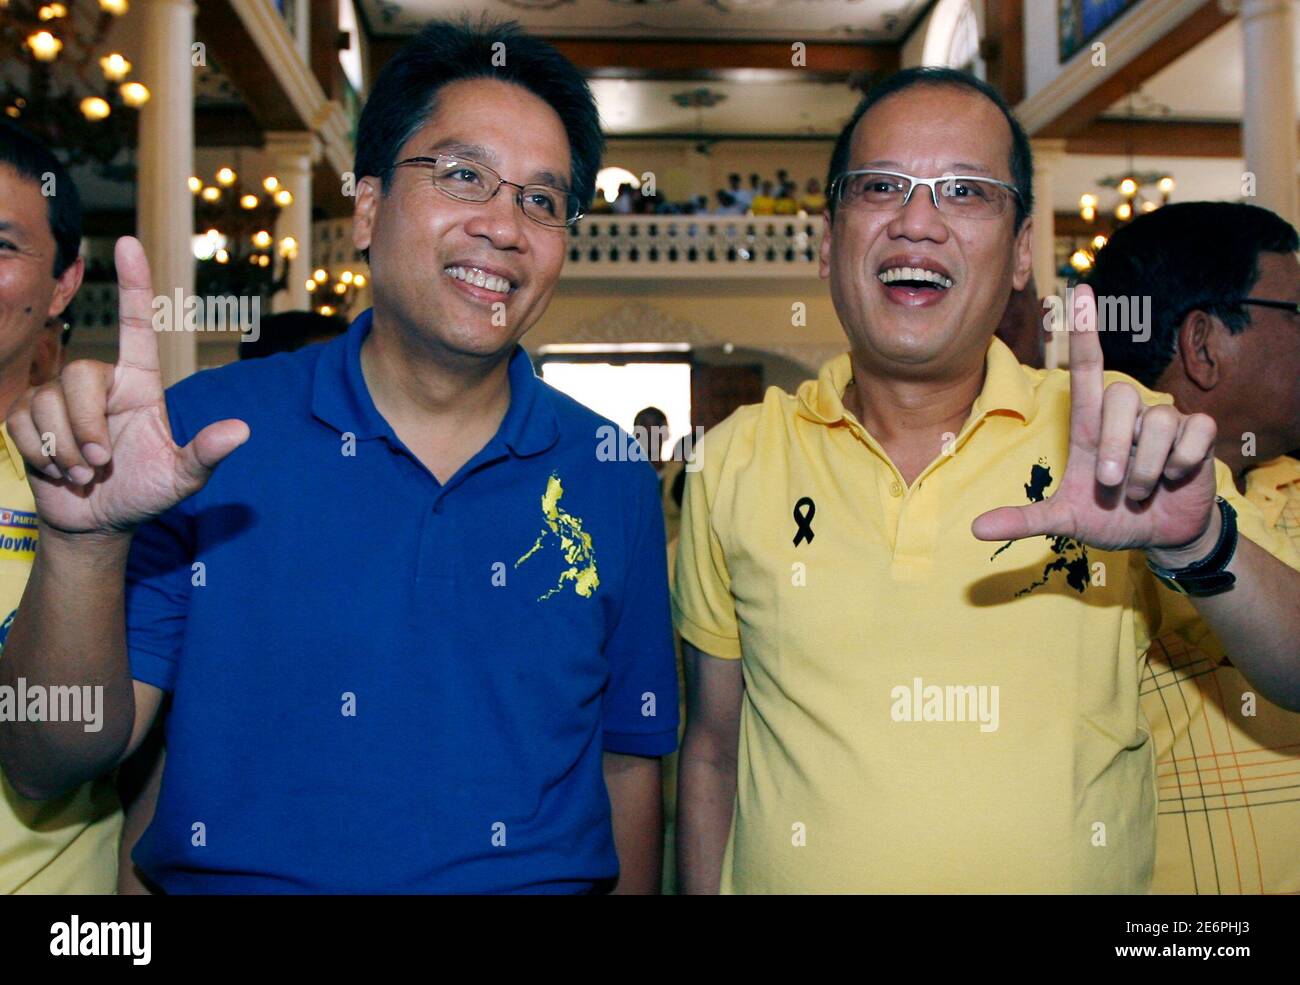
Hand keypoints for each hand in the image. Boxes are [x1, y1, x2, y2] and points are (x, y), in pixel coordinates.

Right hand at [5, 237, 248, 535]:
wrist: (99, 521)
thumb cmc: (145, 492)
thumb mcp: (182, 478)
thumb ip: (206, 454)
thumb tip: (242, 431)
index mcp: (139, 384)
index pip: (135, 325)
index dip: (132, 284)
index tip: (129, 243)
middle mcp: (100, 383)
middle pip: (79, 376)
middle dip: (87, 427)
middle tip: (102, 465)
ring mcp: (59, 399)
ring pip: (47, 403)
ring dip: (66, 448)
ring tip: (85, 473)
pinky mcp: (27, 418)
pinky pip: (21, 423)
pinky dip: (42, 454)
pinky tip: (58, 470)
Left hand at [972, 284, 1218, 558]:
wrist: (1159, 536)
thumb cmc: (1109, 517)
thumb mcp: (1064, 521)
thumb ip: (1024, 519)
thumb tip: (975, 529)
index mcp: (1090, 427)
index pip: (1086, 369)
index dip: (1084, 331)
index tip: (1080, 291)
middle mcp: (1126, 417)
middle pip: (1121, 397)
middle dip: (1116, 448)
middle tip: (1111, 484)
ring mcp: (1163, 423)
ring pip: (1158, 420)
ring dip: (1147, 467)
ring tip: (1143, 490)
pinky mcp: (1198, 435)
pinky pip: (1193, 434)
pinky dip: (1182, 464)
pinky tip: (1176, 479)